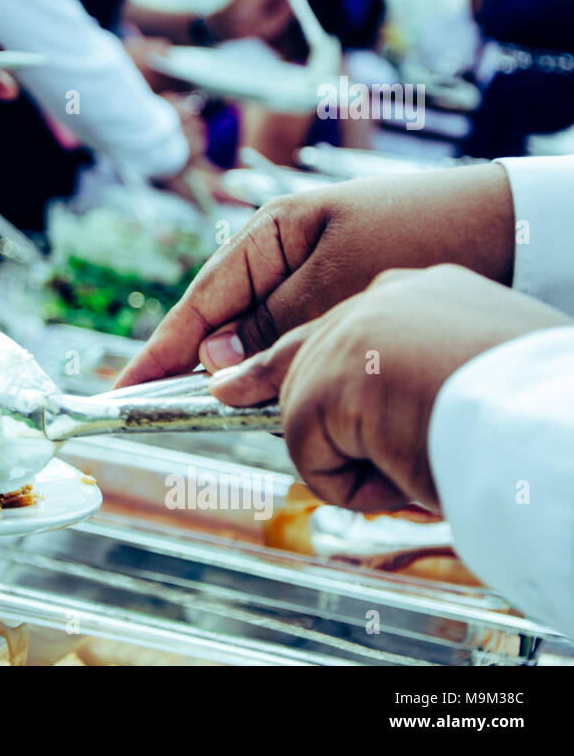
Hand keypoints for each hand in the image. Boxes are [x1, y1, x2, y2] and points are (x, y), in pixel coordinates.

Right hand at [115, 164, 516, 385]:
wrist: (508, 220)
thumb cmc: (424, 230)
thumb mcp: (341, 277)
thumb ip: (274, 321)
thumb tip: (213, 359)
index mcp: (271, 231)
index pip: (199, 302)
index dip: (158, 351)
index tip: (122, 390)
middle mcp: (282, 253)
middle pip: (222, 323)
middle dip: (198, 369)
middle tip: (165, 415)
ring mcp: (309, 274)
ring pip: (258, 336)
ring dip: (246, 373)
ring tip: (225, 412)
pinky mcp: (338, 295)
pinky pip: (293, 338)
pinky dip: (284, 367)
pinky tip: (283, 392)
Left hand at [207, 265, 571, 511]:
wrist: (560, 424)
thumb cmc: (540, 412)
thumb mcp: (479, 379)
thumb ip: (417, 378)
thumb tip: (381, 422)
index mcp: (425, 294)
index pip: (344, 331)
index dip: (308, 372)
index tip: (240, 387)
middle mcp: (382, 299)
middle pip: (302, 365)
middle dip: (301, 418)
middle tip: (347, 454)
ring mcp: (351, 335)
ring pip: (304, 414)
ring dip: (354, 462)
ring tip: (425, 467)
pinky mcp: (328, 382)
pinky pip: (308, 454)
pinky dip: (351, 487)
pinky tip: (409, 479)